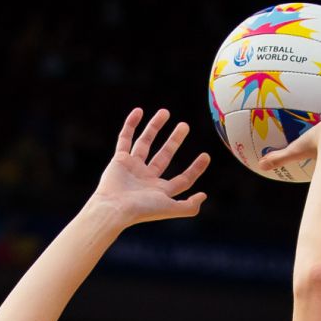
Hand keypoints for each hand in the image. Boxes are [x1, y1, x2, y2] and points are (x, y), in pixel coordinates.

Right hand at [87, 108, 210, 227]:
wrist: (114, 208)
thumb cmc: (142, 210)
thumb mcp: (170, 209)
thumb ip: (189, 206)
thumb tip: (204, 195)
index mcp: (161, 191)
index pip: (183, 179)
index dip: (196, 169)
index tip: (206, 156)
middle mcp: (147, 179)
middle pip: (165, 155)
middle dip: (175, 141)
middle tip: (184, 126)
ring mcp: (133, 168)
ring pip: (145, 143)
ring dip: (154, 127)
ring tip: (165, 112)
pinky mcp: (119, 160)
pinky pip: (125, 139)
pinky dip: (130, 125)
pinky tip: (138, 111)